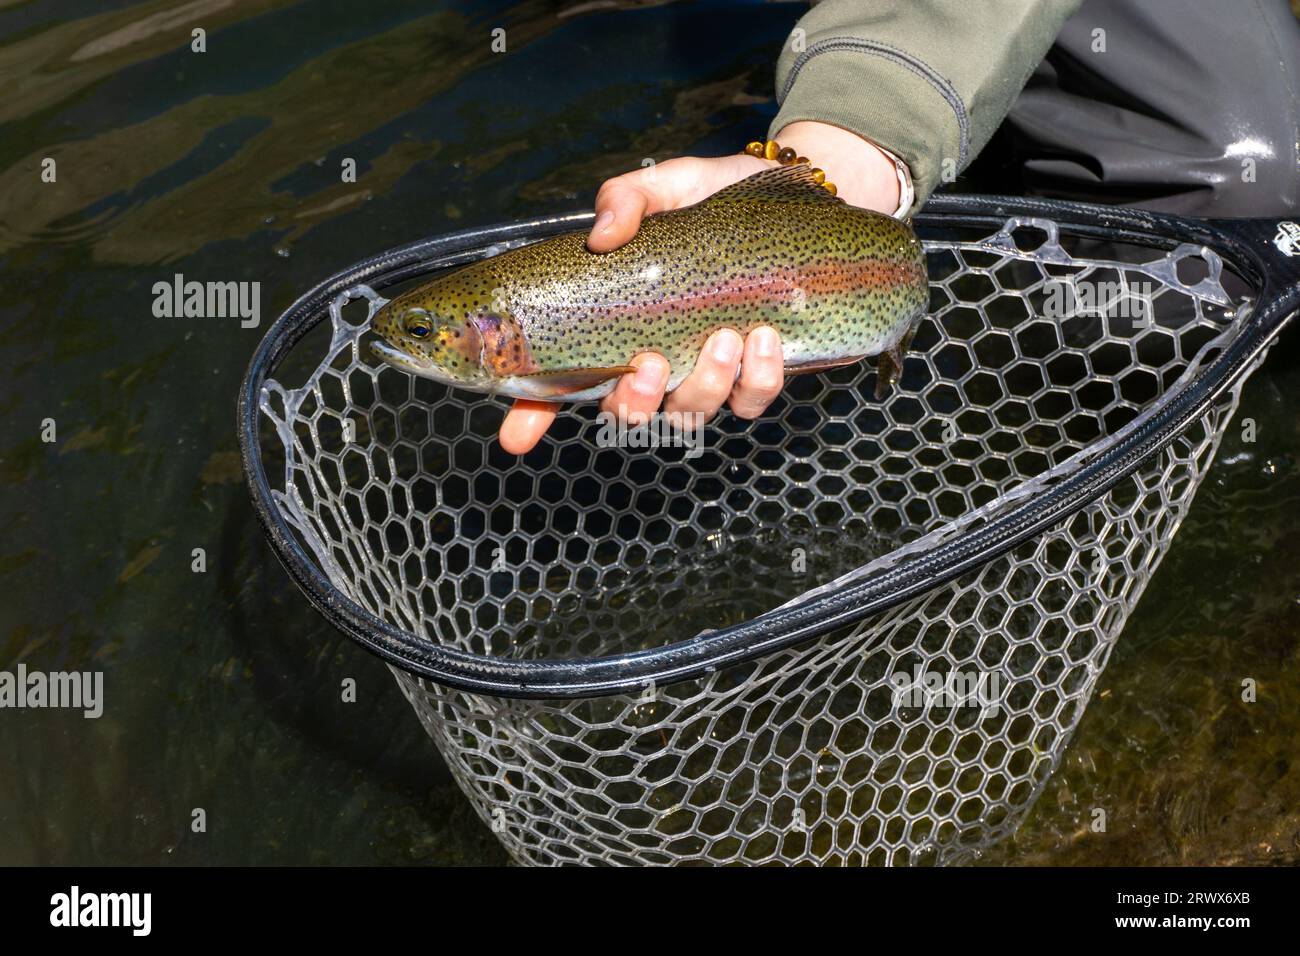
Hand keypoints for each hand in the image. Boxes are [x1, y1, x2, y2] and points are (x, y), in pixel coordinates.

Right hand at [498, 121, 903, 453]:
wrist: (801, 196)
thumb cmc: (722, 197)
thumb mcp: (670, 185)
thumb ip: (629, 199)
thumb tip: (605, 234)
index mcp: (621, 324)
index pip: (564, 380)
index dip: (533, 415)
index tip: (514, 438)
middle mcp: (659, 359)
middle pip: (628, 414)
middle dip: (634, 404)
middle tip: (650, 363)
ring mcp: (709, 374)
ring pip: (691, 414)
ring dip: (705, 385)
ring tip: (726, 337)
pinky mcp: (759, 375)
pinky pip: (751, 401)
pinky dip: (758, 378)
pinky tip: (764, 338)